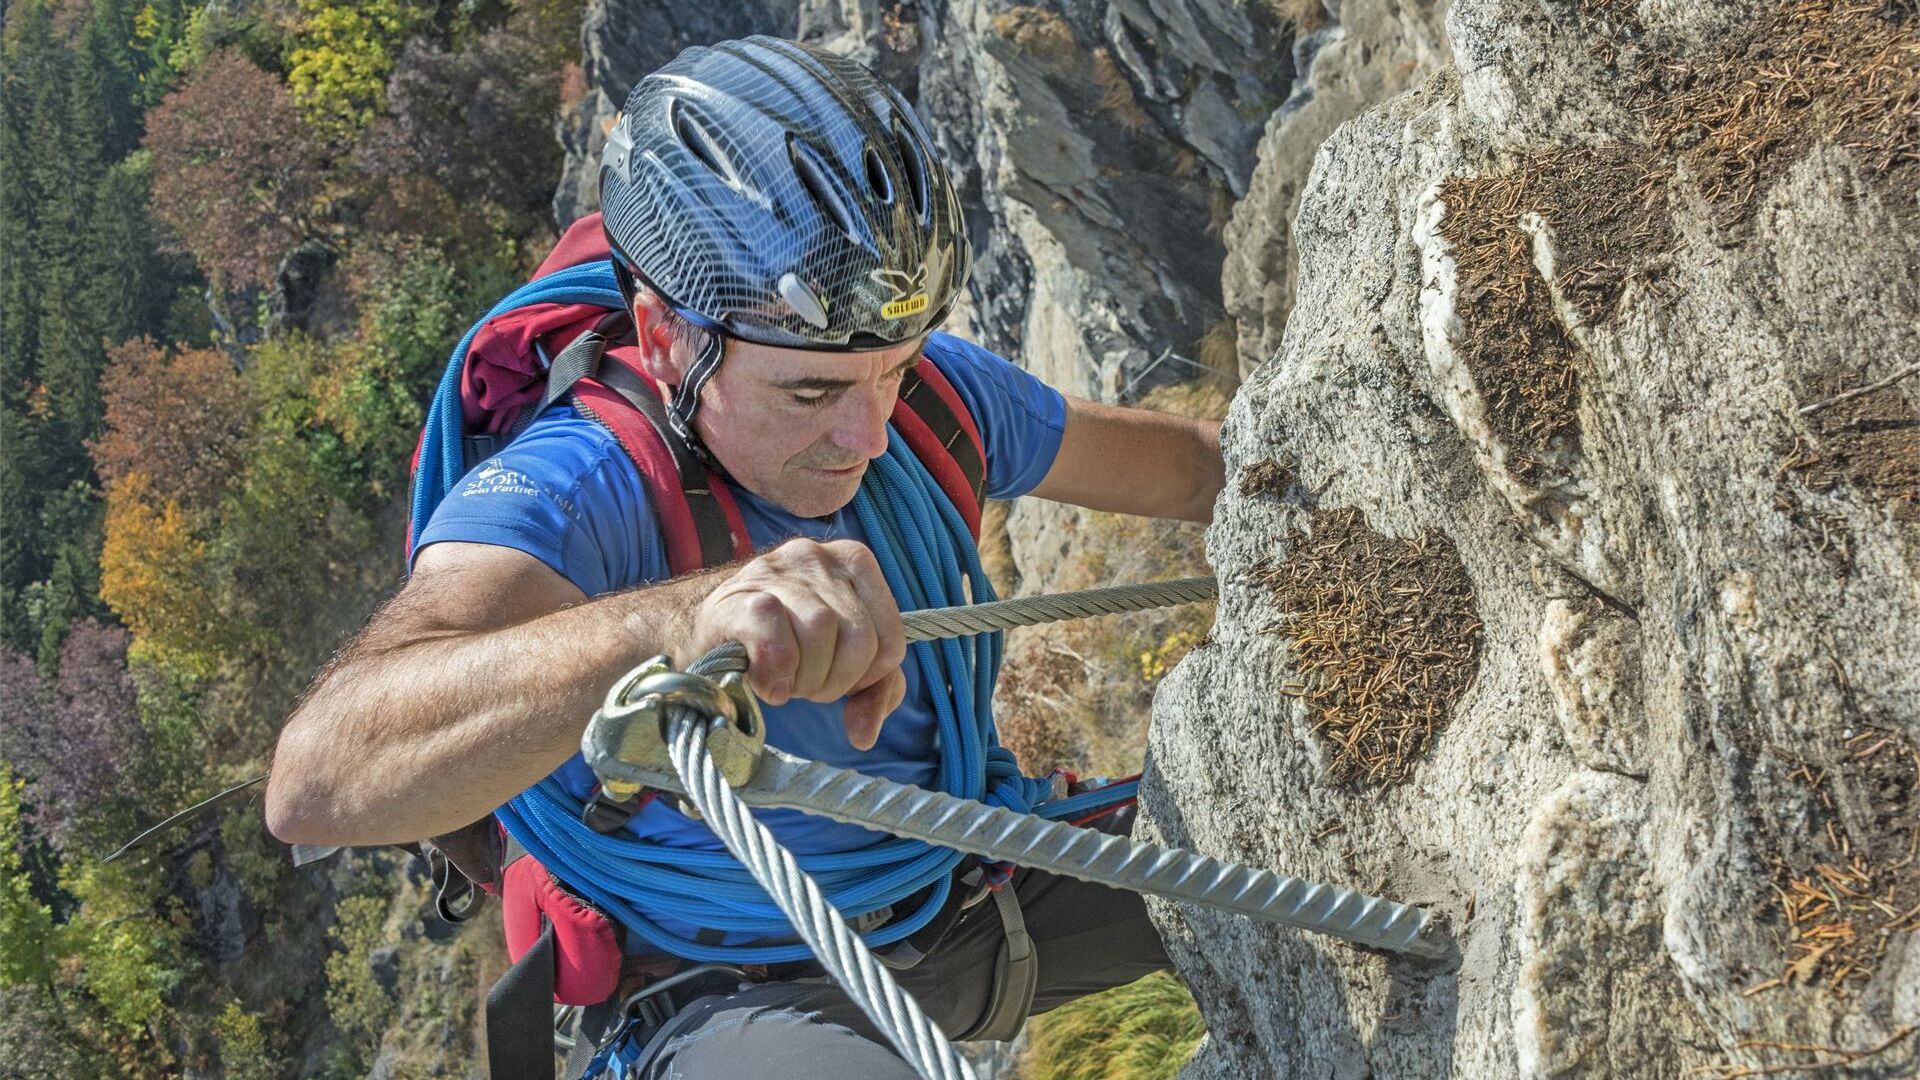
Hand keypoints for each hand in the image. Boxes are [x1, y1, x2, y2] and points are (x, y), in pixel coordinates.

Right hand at [691, 539, 906, 749]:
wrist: (706, 630)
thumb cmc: (782, 641)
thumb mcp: (839, 658)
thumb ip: (874, 690)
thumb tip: (864, 733)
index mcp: (855, 563)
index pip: (892, 639)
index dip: (866, 676)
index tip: (834, 676)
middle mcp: (819, 556)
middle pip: (861, 640)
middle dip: (835, 681)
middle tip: (804, 683)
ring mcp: (779, 571)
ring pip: (821, 636)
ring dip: (803, 679)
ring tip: (782, 678)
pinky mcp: (743, 598)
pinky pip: (780, 647)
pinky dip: (776, 675)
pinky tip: (764, 680)